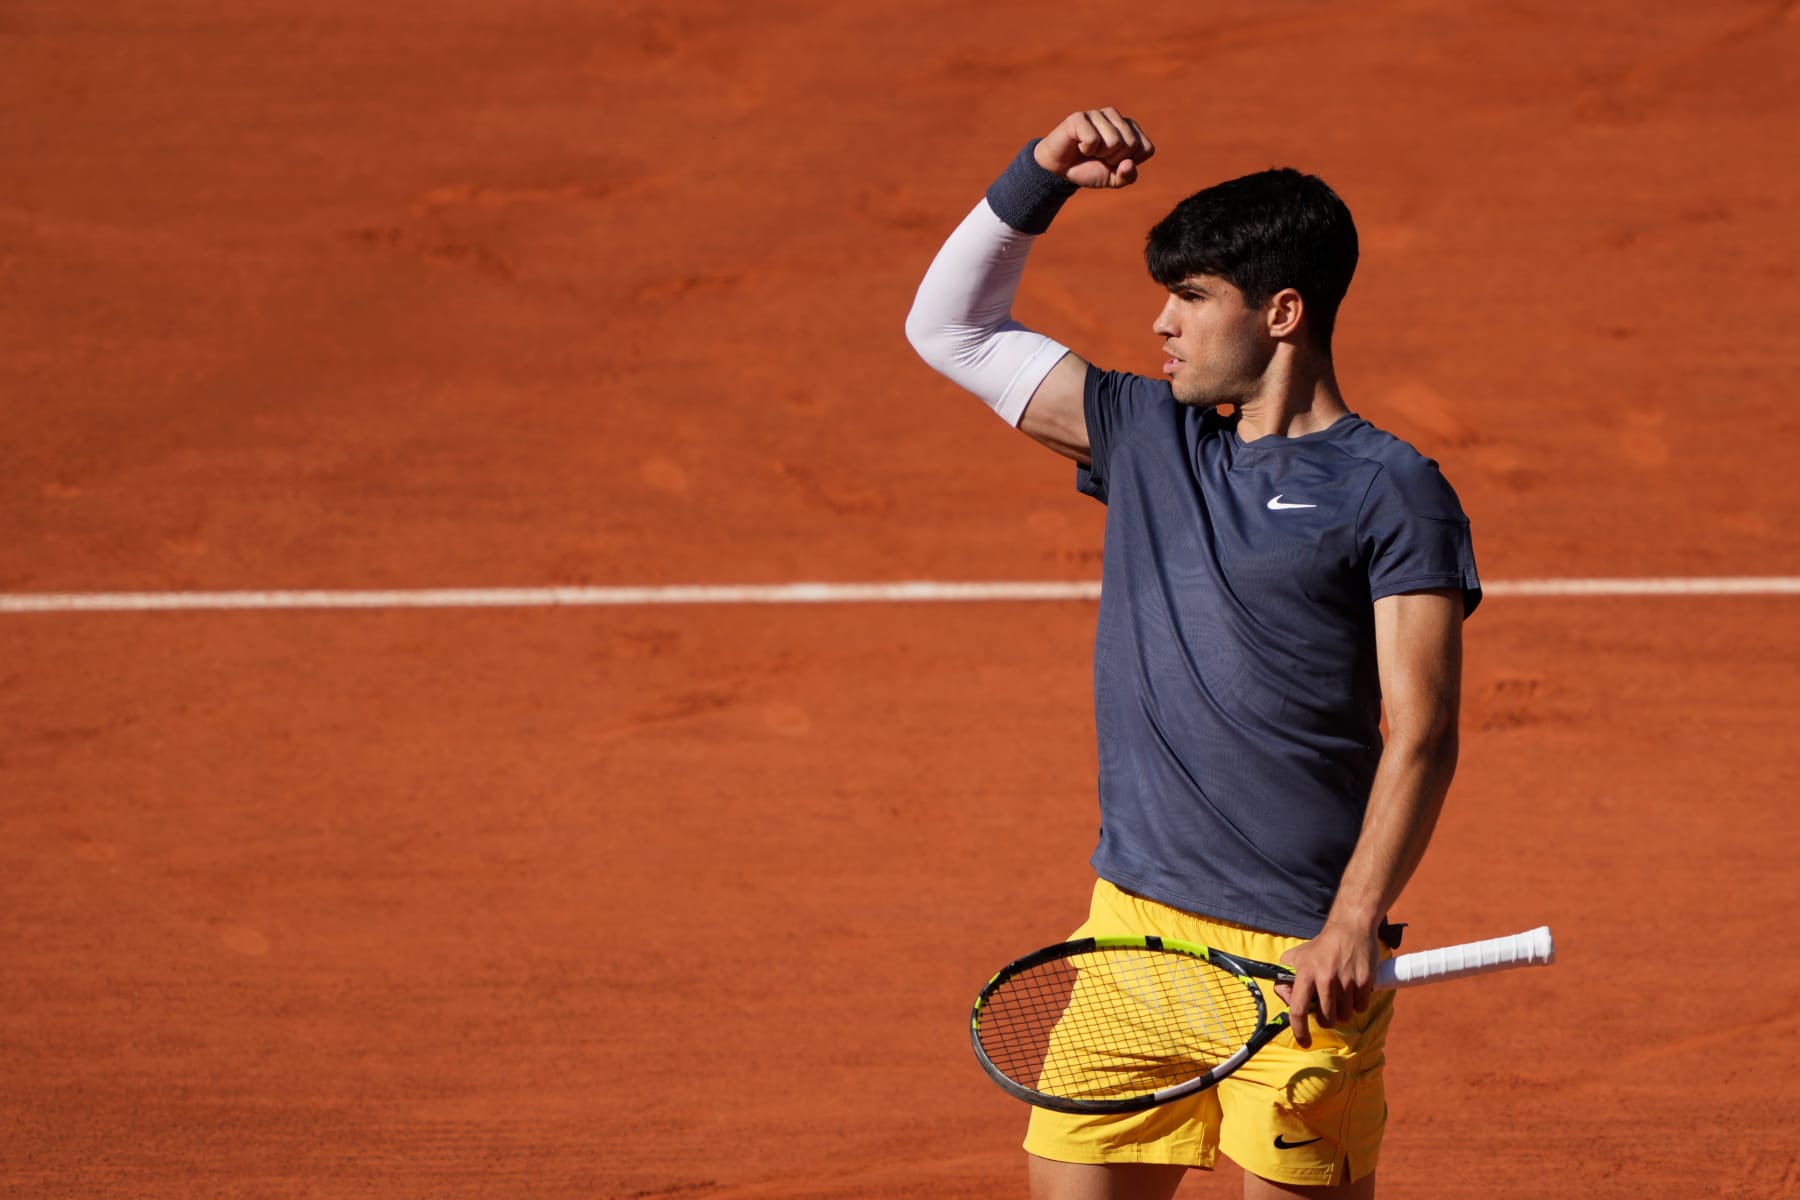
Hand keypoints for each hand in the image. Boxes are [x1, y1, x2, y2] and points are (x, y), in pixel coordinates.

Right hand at [1034, 108, 1154, 189]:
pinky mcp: (1080, 117)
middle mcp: (1116, 116)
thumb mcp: (1112, 179)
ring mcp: (1098, 114)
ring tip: (1088, 150)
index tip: (1113, 162)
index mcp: (1129, 128)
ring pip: (1114, 141)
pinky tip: (1078, 145)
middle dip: (1114, 159)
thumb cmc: (1088, 169)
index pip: (1146, 149)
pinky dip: (1085, 149)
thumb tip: (1129, 164)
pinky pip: (1094, 140)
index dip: (1129, 163)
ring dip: (1099, 154)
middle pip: (1131, 144)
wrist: (1058, 170)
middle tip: (1098, 157)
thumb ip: (1127, 176)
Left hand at [1274, 923, 1380, 1048]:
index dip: (1299, 1031)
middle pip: (1326, 1019)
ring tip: (1341, 994)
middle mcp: (1325, 978)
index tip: (1304, 1042)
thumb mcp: (1295, 958)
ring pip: (1345, 1016)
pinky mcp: (1365, 980)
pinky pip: (1361, 1007)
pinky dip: (1358, 1004)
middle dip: (1327, 1019)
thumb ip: (1284, 981)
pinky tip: (1354, 989)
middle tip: (1328, 1007)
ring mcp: (1346, 980)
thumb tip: (1287, 1004)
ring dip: (1343, 1011)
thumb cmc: (1320, 947)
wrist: (1350, 927)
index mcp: (1304, 973)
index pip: (1297, 1010)